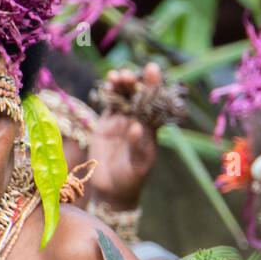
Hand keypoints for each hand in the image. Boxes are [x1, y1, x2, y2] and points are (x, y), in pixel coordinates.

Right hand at [87, 64, 162, 210]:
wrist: (112, 189)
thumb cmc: (131, 179)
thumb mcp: (138, 166)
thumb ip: (138, 147)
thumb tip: (137, 127)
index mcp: (151, 128)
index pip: (155, 103)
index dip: (154, 85)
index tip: (152, 69)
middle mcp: (138, 120)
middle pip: (138, 95)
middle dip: (135, 81)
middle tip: (129, 75)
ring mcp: (121, 120)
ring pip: (123, 96)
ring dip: (121, 83)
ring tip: (117, 76)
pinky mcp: (106, 123)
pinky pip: (108, 104)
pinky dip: (108, 92)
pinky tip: (108, 83)